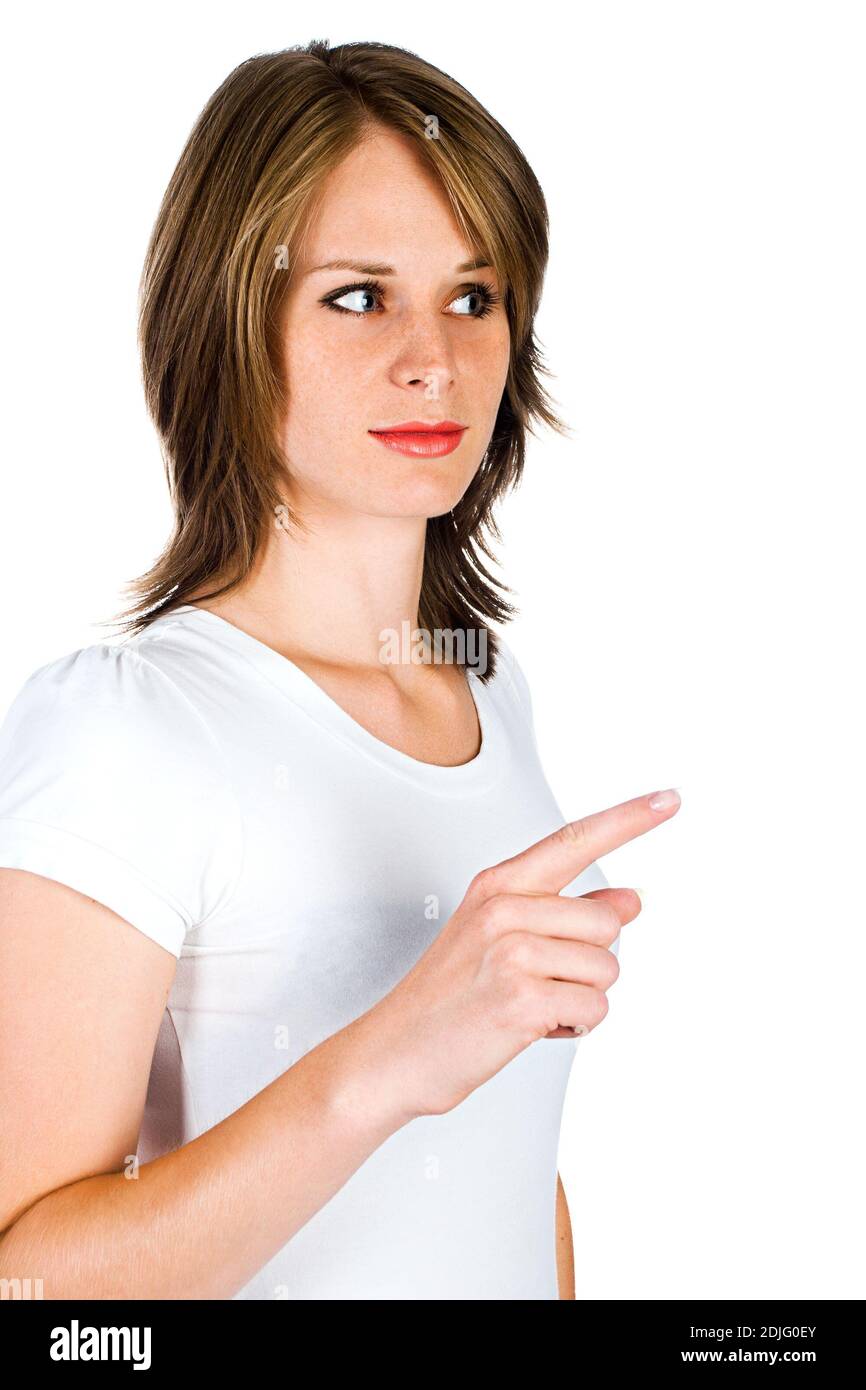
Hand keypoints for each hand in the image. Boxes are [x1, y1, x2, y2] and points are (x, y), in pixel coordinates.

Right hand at [358, 788, 680, 1118]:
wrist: (395, 1053)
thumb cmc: (450, 997)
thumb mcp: (501, 938)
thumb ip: (567, 913)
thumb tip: (632, 898)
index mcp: (498, 885)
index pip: (574, 840)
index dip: (629, 819)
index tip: (671, 799)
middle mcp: (505, 909)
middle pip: (605, 921)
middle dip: (587, 961)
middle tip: (535, 982)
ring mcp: (511, 952)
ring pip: (607, 968)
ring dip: (582, 997)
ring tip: (530, 1005)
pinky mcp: (521, 998)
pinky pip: (595, 1008)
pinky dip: (574, 1027)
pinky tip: (532, 1028)